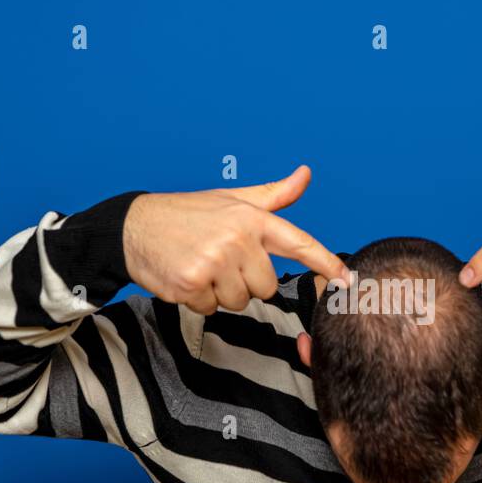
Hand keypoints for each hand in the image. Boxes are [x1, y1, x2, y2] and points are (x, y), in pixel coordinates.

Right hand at [123, 165, 349, 313]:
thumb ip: (273, 195)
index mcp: (252, 218)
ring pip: (241, 301)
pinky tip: (187, 277)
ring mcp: (215, 261)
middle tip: (220, 260)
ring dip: (222, 292)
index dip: (326, 263)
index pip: (298, 243)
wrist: (134, 227)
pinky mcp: (193, 283)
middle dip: (246, 281)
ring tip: (202, 267)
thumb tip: (304, 175)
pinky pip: (213, 308)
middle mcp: (237, 238)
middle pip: (267, 286)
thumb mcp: (233, 199)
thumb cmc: (189, 214)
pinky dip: (200, 300)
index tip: (347, 280)